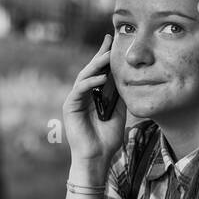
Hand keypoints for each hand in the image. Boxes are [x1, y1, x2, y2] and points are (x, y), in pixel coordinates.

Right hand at [62, 33, 128, 163]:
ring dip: (96, 66)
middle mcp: (83, 95)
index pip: (99, 72)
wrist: (97, 158)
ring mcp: (75, 100)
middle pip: (91, 70)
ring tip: (108, 56)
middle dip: (100, 55)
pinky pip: (79, 90)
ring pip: (84, 76)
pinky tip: (101, 78)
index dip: (105, 57)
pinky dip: (90, 83)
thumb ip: (120, 95)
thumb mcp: (119, 112)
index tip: (114, 42)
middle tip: (109, 40)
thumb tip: (128, 76)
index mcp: (94, 95)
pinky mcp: (70, 106)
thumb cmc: (107, 139)